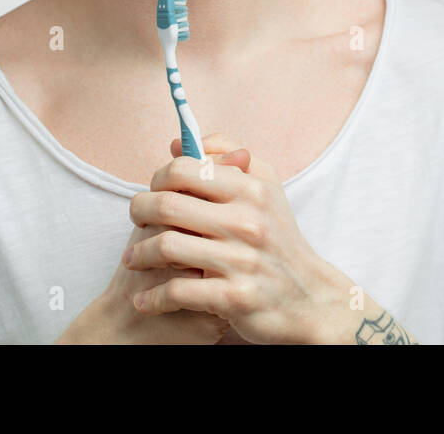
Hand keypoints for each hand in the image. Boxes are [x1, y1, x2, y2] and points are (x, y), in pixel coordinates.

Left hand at [124, 140, 352, 344]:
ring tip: (133, 259)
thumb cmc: (279, 239)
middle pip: (166, 205)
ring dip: (138, 254)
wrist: (310, 300)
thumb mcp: (266, 187)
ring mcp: (241, 261)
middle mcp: (247, 221)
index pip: (183, 169)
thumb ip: (227, 155)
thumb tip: (178, 144)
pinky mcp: (234, 299)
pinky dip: (152, 297)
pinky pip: (176, 291)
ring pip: (165, 246)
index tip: (154, 191)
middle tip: (137, 223)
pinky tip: (144, 299)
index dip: (158, 178)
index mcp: (251, 190)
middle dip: (139, 212)